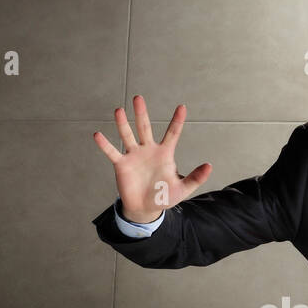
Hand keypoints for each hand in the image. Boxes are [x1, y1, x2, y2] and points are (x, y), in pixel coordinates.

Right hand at [93, 94, 211, 222]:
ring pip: (128, 135)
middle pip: (145, 127)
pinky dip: (105, 145)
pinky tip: (98, 135)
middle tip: (139, 98)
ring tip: (119, 110)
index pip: (172, 134)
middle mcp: (148, 150)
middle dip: (142, 113)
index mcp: (164, 154)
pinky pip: (112, 152)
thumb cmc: (164, 197)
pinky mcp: (122, 165)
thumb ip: (196, 178)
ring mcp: (134, 156)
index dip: (177, 121)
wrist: (145, 209)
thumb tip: (210, 166)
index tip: (182, 107)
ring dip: (123, 124)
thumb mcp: (183, 189)